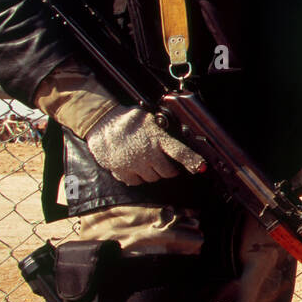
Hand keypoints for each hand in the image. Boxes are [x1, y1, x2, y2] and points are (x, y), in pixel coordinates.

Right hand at [85, 105, 205, 185]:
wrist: (101, 121)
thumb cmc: (127, 119)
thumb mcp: (150, 120)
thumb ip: (163, 133)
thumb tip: (177, 143)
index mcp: (158, 138)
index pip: (181, 153)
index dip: (193, 161)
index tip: (201, 167)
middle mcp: (148, 153)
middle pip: (167, 172)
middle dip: (168, 169)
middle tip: (162, 161)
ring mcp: (134, 164)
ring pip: (152, 179)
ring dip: (152, 173)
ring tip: (145, 160)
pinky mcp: (122, 171)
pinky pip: (136, 182)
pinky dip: (136, 177)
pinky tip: (133, 165)